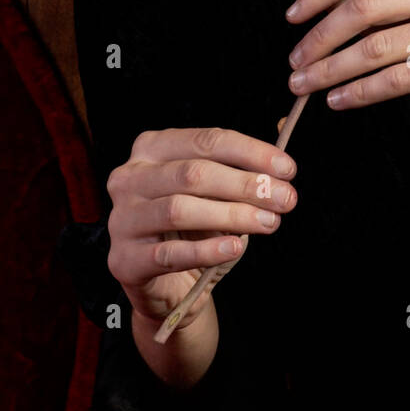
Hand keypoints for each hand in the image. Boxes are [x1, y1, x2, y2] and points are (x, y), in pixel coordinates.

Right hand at [105, 127, 297, 327]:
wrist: (168, 286)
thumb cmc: (196, 229)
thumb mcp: (220, 190)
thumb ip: (246, 161)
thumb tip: (284, 124)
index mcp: (152, 148)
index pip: (207, 140)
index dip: (251, 152)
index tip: (287, 169)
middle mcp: (130, 177)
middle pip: (194, 174)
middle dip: (246, 185)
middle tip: (285, 199)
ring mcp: (122, 219)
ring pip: (181, 209)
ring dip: (232, 215)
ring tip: (268, 222)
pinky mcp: (125, 260)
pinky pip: (169, 253)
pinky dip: (206, 250)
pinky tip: (234, 247)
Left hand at [284, 0, 409, 142]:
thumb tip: (333, 13)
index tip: (294, 15)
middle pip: (365, 3)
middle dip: (320, 35)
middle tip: (294, 62)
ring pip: (376, 44)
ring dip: (331, 69)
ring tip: (306, 86)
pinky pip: (398, 78)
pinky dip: (361, 92)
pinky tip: (340, 101)